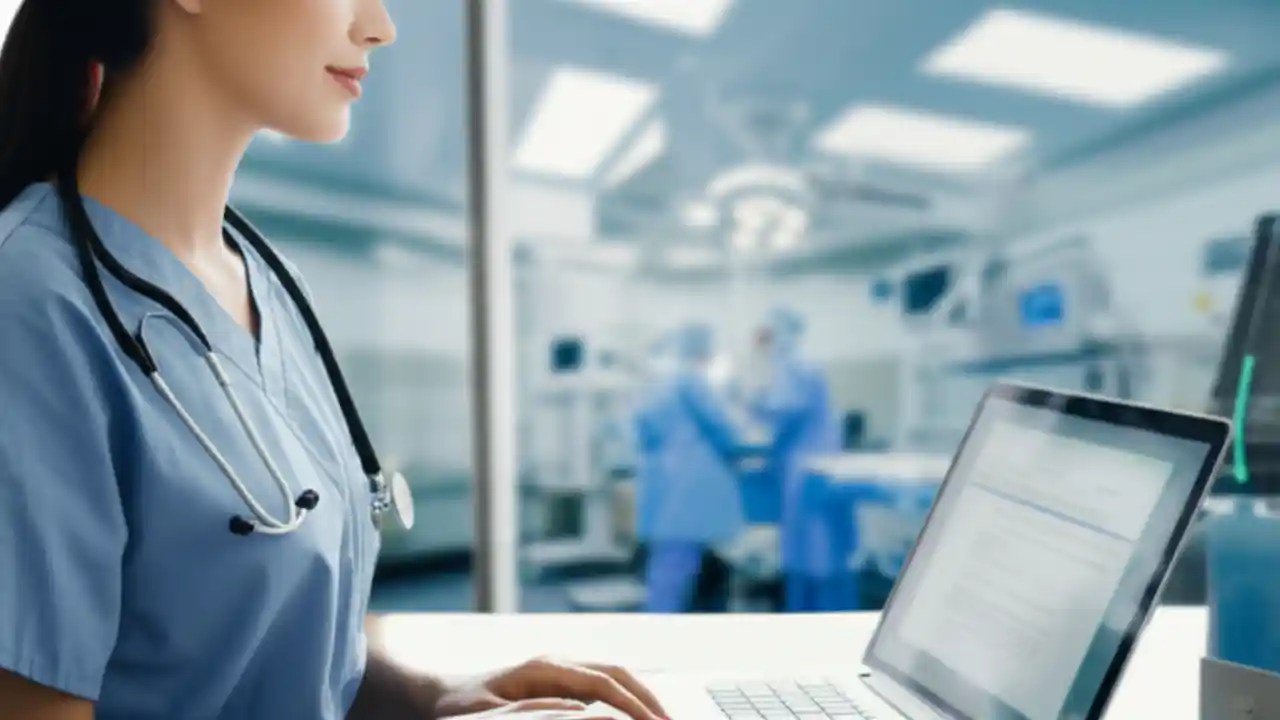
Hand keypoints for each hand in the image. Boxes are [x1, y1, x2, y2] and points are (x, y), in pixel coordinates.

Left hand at [435, 657, 667, 719]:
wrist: (438, 697)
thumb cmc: (460, 711)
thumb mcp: (493, 718)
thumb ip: (535, 714)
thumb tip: (586, 712)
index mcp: (545, 668)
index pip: (604, 682)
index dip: (634, 704)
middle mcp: (557, 663)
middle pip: (618, 673)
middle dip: (648, 698)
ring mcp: (558, 670)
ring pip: (613, 677)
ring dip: (640, 697)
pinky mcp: (557, 682)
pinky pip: (601, 686)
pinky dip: (624, 700)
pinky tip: (635, 717)